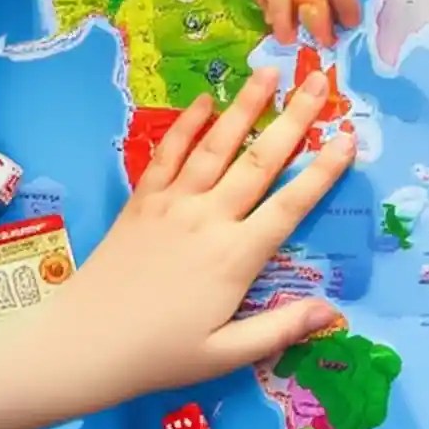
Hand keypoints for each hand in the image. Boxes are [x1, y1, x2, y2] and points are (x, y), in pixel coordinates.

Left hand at [63, 67, 354, 398]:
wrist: (81, 345)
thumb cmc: (159, 354)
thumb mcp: (226, 354)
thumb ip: (280, 329)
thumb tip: (332, 312)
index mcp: (236, 257)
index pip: (290, 205)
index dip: (322, 171)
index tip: (347, 139)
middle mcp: (208, 220)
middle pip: (258, 162)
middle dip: (292, 119)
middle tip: (317, 82)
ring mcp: (172, 205)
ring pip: (215, 147)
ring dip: (243, 108)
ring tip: (267, 73)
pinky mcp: (141, 202)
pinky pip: (166, 155)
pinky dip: (185, 126)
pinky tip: (203, 102)